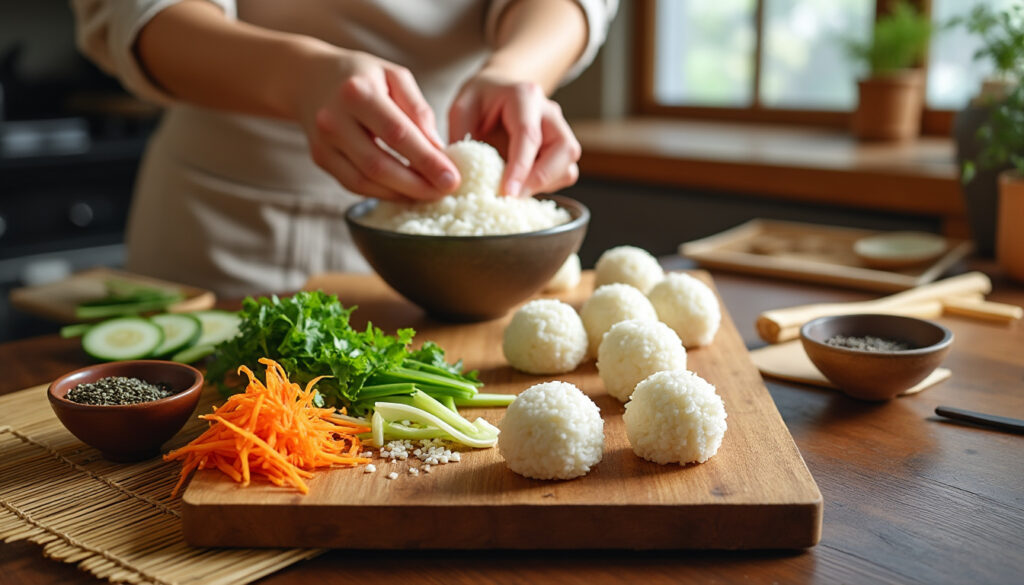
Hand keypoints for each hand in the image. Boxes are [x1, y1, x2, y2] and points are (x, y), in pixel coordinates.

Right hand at [295, 45, 459, 201]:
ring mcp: (323, 142)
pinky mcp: (320, 158)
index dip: (427, 160)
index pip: (397, 134)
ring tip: (430, 194)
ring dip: (401, 194)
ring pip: (365, 181)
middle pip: (379, 164)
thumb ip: (418, 110)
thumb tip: (438, 149)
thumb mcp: (395, 77)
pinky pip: (354, 184)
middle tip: (446, 192)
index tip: (453, 178)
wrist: (309, 77)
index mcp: (357, 92)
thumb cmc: (362, 76)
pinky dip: (382, 193)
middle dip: (417, 184)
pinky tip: (405, 192)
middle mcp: (334, 119)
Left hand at [448, 70, 580, 197]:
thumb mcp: (461, 109)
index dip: (520, 166)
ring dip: (543, 185)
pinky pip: (564, 175)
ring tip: (513, 192)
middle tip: (512, 198)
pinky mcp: (562, 150)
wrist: (499, 91)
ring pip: (568, 166)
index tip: (507, 193)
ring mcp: (561, 131)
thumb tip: (458, 177)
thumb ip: (460, 138)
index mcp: (524, 97)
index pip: (529, 134)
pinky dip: (545, 187)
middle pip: (563, 149)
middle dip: (540, 179)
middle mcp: (550, 112)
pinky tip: (522, 186)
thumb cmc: (480, 101)